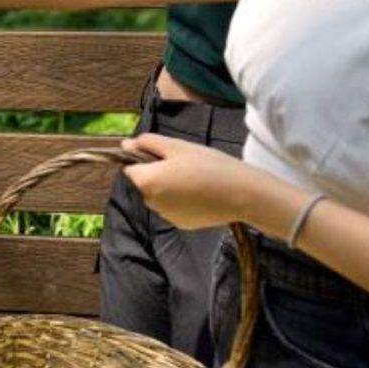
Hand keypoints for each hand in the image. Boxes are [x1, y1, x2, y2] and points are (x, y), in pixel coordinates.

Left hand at [120, 134, 261, 228]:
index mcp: (146, 182)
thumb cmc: (210, 166)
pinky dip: (181, 200)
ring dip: (168, 186)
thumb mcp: (177, 146)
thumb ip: (148, 143)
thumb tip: (126, 145)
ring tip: (195, 178)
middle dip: (157, 173)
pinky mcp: (181, 224)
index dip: (144, 159)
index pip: (130, 168)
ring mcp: (166, 216)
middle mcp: (150, 202)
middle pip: (144, 182)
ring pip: (159, 195)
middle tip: (184, 164)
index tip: (165, 155)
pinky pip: (173, 207)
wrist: (242, 194)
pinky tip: (200, 193)